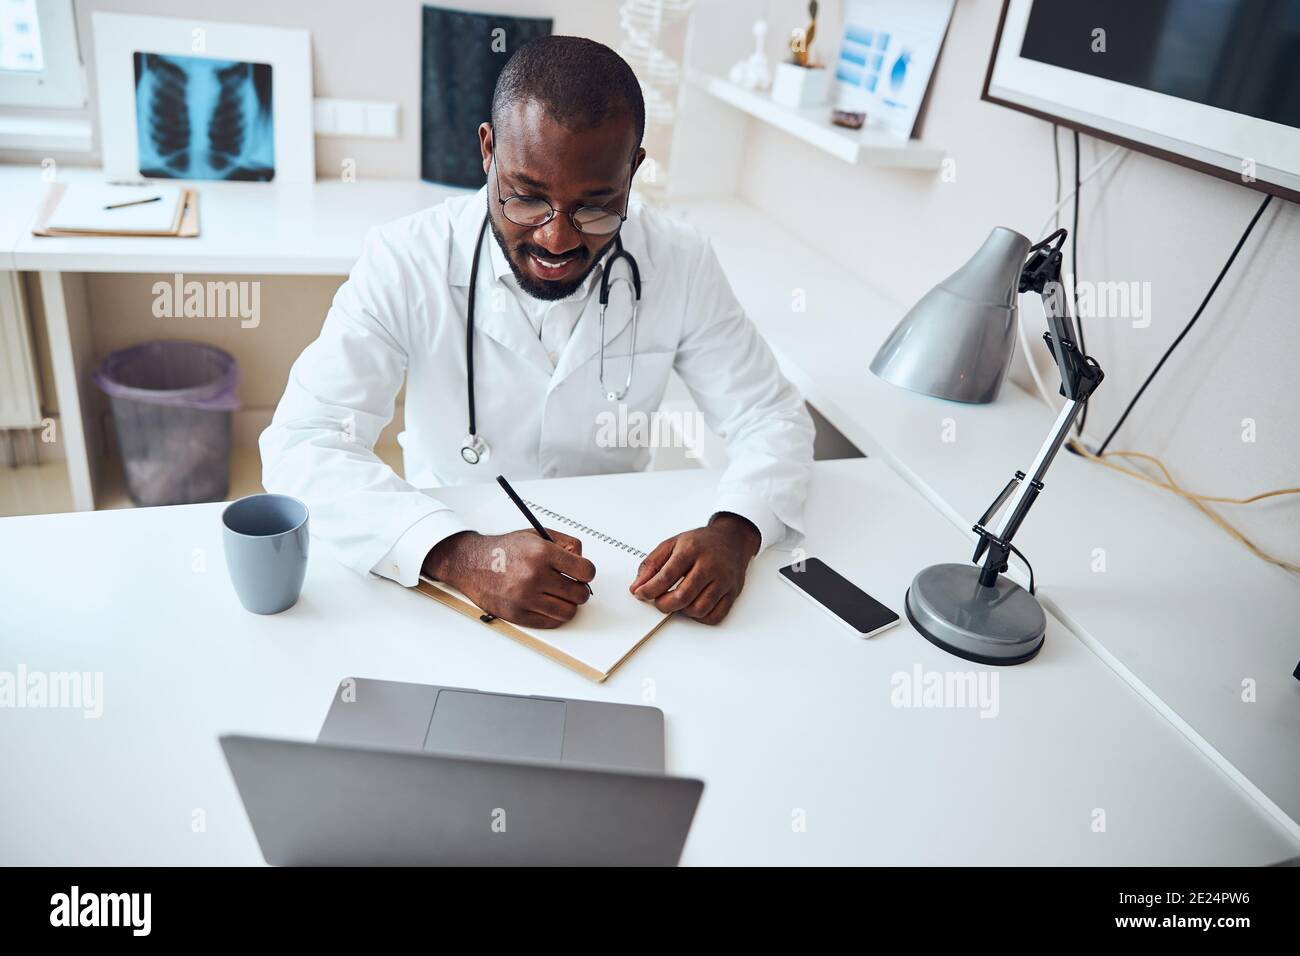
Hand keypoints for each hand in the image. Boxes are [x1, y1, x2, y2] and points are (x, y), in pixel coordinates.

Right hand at [423, 528, 594, 628]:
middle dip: (579, 590)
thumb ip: (565, 544)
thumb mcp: (536, 535)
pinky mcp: (517, 614)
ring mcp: (525, 597)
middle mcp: (534, 576)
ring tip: (559, 596)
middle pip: (579, 594)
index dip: (586, 573)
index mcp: (541, 553)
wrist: (471, 564)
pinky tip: (546, 604)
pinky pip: (550, 622)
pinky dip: (553, 615)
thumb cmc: (504, 550)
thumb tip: (582, 561)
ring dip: (568, 605)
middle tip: (571, 586)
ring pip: (567, 612)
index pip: (585, 571)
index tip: (582, 574)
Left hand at [629, 513, 760, 624]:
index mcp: (691, 550)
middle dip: (664, 604)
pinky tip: (694, 606)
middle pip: (683, 596)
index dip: (650, 589)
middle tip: (659, 601)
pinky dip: (700, 617)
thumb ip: (651, 565)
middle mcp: (709, 565)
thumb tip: (637, 587)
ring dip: (682, 611)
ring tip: (678, 601)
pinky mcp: (732, 592)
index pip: (666, 576)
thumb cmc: (701, 543)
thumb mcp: (671, 544)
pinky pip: (714, 616)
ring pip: (699, 609)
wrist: (731, 540)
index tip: (641, 594)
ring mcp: (723, 580)